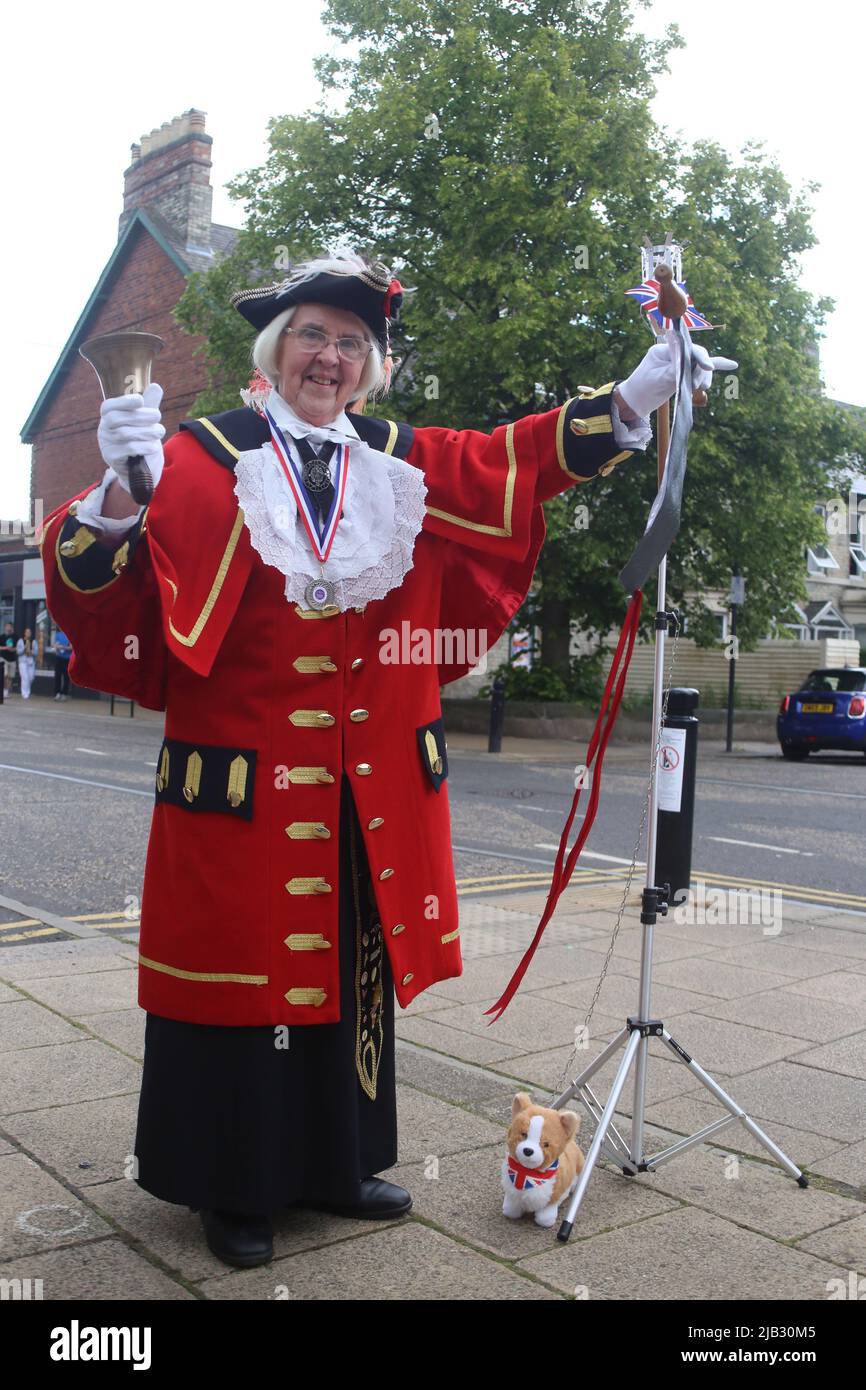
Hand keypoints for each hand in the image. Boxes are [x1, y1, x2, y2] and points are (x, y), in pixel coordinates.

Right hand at [97, 383, 164, 494]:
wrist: (141, 470)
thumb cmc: (141, 439)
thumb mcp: (146, 421)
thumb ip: (150, 404)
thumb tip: (156, 386)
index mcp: (108, 416)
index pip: (108, 407)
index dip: (123, 402)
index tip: (140, 400)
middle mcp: (103, 429)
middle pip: (116, 419)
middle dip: (139, 415)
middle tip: (158, 415)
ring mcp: (106, 445)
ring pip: (124, 434)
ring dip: (146, 431)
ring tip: (160, 431)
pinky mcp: (112, 458)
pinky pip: (128, 449)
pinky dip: (143, 446)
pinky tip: (154, 446)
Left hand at [618, 334, 737, 417]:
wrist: (635, 401)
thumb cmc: (642, 388)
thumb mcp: (657, 379)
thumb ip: (674, 369)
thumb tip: (691, 362)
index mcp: (665, 349)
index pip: (687, 348)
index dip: (700, 357)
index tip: (709, 367)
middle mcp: (674, 352)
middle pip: (698, 356)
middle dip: (701, 371)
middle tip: (696, 386)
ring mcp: (680, 362)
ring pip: (701, 365)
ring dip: (704, 376)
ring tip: (698, 388)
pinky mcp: (685, 372)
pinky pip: (702, 368)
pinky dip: (718, 365)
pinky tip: (733, 365)